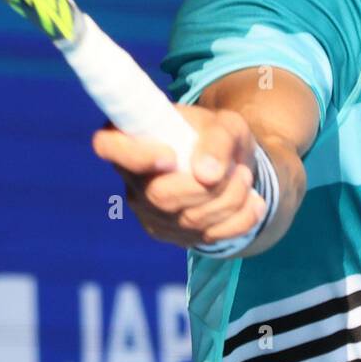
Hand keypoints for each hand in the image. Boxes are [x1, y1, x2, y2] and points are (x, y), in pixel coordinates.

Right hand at [92, 104, 267, 248]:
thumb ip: (218, 140)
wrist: (231, 165)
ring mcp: (149, 211)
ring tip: (245, 178)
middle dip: (208, 187)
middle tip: (237, 170)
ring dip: (230, 200)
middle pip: (160, 196)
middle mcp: (133, 178)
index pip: (107, 146)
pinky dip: (239, 220)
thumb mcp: (226, 124)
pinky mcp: (172, 234)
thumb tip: (208, 175)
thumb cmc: (218, 137)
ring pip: (188, 220)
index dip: (134, 155)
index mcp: (132, 137)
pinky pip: (206, 237)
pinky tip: (253, 203)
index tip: (170, 156)